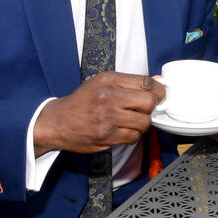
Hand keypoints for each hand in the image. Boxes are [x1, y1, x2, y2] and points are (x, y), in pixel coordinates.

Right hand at [33, 72, 164, 155]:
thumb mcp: (102, 83)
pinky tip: (123, 131)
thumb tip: (158, 82)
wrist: (58, 121)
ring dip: (142, 124)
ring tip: (131, 121)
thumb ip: (129, 83)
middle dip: (151, 108)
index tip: (159, 95)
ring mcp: (108, 118)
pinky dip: (132, 136)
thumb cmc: (82, 102)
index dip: (158, 90)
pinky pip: (133, 137)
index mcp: (109, 80)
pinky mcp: (106, 136)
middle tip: (143, 110)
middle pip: (149, 102)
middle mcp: (109, 97)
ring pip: (144, 122)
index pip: (146, 82)